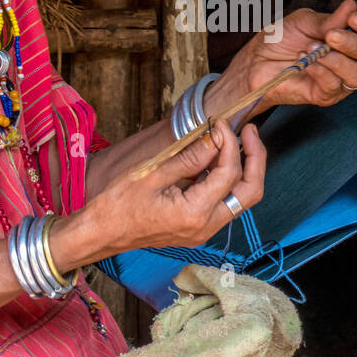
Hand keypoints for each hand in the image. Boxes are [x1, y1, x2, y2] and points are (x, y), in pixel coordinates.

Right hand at [71, 119, 265, 256]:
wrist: (100, 233)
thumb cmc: (118, 204)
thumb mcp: (153, 173)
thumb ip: (190, 157)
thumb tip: (216, 136)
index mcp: (194, 214)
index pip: (229, 173)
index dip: (229, 143)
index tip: (220, 123)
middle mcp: (205, 227)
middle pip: (250, 192)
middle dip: (255, 159)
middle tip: (249, 132)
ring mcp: (204, 231)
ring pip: (240, 199)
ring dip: (243, 169)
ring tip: (232, 141)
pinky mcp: (198, 229)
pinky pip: (223, 203)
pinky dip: (226, 180)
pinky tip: (216, 159)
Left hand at [213, 0, 356, 117]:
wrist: (256, 61)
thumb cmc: (280, 40)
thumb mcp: (304, 22)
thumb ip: (329, 19)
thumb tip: (352, 5)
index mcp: (348, 38)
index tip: (354, 18)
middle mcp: (349, 60)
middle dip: (353, 43)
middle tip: (331, 35)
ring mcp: (339, 80)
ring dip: (337, 59)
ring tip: (312, 48)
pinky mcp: (325, 95)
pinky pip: (334, 85)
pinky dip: (321, 70)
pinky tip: (305, 61)